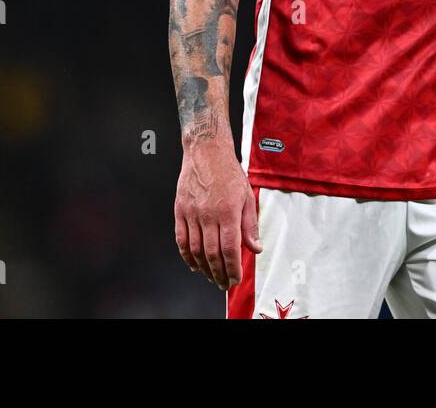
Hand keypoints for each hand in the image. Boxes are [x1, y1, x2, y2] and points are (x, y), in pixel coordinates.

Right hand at [174, 139, 261, 290]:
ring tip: (212, 277)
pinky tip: (194, 265)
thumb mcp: (247, 196)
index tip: (236, 278)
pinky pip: (181, 239)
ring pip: (195, 250)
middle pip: (212, 253)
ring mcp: (191, 213)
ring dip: (204, 268)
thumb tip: (255, 249)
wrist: (206, 152)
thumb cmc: (229, 173)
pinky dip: (187, 256)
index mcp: (228, 211)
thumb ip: (250, 225)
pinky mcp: (180, 211)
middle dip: (219, 273)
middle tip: (224, 284)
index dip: (233, 268)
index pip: (229, 248)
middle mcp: (208, 214)